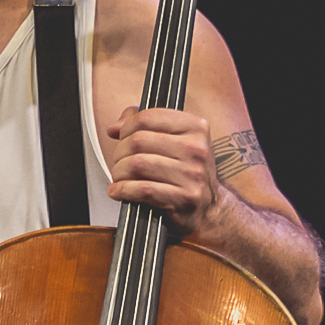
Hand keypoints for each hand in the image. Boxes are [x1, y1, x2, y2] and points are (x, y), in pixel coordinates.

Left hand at [105, 104, 236, 243]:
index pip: (148, 118)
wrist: (209, 207)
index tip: (121, 136)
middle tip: (119, 161)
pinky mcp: (184, 198)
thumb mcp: (176, 140)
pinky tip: (118, 191)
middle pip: (138, 141)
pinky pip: (142, 189)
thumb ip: (146, 125)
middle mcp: (196, 149)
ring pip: (136, 164)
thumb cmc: (186, 171)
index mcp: (196, 127)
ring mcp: (192, 174)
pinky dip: (123, 190)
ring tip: (119, 177)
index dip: (126, 127)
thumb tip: (115, 127)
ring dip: (119, 172)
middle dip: (119, 152)